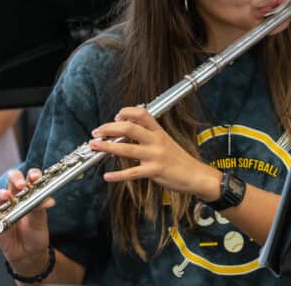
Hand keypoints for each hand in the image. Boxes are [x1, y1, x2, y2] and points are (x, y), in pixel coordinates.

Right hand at [0, 168, 54, 271]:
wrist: (28, 252)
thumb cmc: (36, 232)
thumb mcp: (40, 220)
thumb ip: (40, 208)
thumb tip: (48, 200)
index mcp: (30, 193)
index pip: (31, 177)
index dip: (32, 175)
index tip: (35, 177)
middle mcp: (17, 197)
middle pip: (12, 179)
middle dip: (16, 178)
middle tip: (20, 185)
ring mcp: (5, 207)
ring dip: (2, 194)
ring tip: (7, 196)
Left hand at [90, 107, 220, 199]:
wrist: (195, 175)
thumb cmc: (178, 159)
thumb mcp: (165, 141)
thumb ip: (148, 135)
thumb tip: (126, 130)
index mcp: (158, 131)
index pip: (141, 113)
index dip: (126, 112)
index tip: (115, 117)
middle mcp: (156, 140)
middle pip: (129, 128)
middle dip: (109, 129)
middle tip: (96, 132)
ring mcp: (155, 156)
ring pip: (127, 149)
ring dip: (107, 147)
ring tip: (95, 146)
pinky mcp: (155, 171)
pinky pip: (133, 173)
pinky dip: (118, 175)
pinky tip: (107, 177)